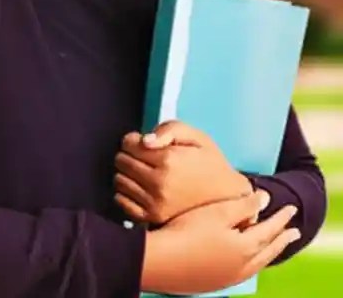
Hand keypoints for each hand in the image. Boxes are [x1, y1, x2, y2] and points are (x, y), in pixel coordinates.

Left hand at [114, 121, 251, 224]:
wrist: (228, 197)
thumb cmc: (210, 163)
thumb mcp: (197, 137)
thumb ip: (169, 130)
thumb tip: (143, 141)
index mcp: (169, 161)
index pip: (128, 144)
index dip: (133, 141)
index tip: (144, 145)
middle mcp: (159, 183)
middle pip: (120, 161)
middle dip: (129, 156)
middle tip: (144, 159)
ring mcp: (155, 203)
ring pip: (118, 180)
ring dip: (126, 174)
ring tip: (144, 174)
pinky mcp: (152, 218)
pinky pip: (120, 201)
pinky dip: (125, 193)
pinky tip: (141, 189)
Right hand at [142, 190, 300, 294]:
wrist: (159, 261)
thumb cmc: (187, 232)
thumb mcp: (216, 212)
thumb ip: (243, 205)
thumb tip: (266, 198)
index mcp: (247, 246)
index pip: (270, 228)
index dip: (281, 217)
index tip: (292, 207)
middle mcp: (243, 265)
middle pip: (269, 250)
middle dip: (282, 239)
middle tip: (294, 232)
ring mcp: (229, 277)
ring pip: (258, 264)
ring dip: (270, 253)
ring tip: (275, 248)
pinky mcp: (214, 283)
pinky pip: (244, 274)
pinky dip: (253, 265)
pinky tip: (247, 262)